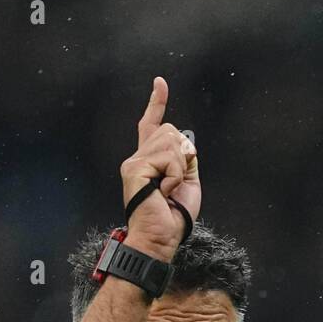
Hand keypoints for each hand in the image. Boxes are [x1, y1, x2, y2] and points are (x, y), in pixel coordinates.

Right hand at [120, 76, 200, 261]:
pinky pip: (169, 159)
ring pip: (173, 142)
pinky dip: (175, 176)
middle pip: (172, 131)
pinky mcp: (134, 168)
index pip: (152, 125)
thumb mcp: (188, 181)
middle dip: (185, 156)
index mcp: (149, 160)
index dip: (157, 102)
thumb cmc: (173, 217)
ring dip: (180, 169)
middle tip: (175, 185)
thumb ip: (185, 158)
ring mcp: (134, 162)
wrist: (160, 238)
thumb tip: (185, 142)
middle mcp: (138, 158)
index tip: (159, 83)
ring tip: (168, 190)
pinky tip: (164, 192)